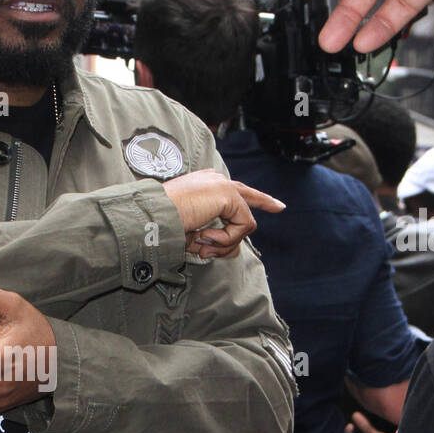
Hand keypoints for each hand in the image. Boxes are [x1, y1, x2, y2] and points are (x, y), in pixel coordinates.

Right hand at [163, 170, 284, 258]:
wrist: (153, 217)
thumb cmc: (163, 226)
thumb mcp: (191, 234)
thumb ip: (212, 238)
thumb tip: (233, 252)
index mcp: (202, 186)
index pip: (233, 192)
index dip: (254, 199)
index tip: (275, 205)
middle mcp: (214, 181)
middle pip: (248, 195)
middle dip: (266, 202)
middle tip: (280, 207)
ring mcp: (223, 186)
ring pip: (243, 224)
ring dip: (225, 242)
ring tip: (202, 242)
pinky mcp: (229, 195)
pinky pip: (242, 227)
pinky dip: (226, 239)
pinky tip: (204, 236)